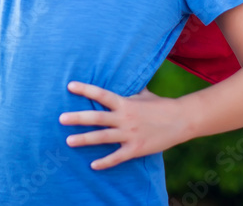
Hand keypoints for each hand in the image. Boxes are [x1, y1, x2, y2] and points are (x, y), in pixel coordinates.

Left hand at [59, 81, 188, 169]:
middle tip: (61, 119)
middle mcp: (125, 118)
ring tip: (68, 141)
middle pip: (97, 117)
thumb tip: (124, 77)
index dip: (85, 89)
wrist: (181, 120)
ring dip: (84, 139)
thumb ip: (130, 90)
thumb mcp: (144, 94)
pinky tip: (93, 165)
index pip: (101, 94)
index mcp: (125, 103)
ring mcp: (130, 134)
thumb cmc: (161, 105)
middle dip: (78, 118)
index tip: (69, 86)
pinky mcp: (136, 148)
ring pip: (102, 137)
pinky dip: (105, 162)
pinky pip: (117, 157)